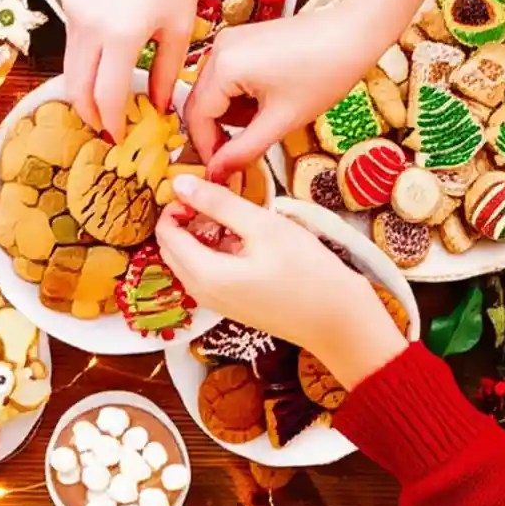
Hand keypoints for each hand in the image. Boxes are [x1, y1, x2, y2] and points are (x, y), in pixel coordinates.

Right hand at [62, 0, 198, 140]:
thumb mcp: (179, 28)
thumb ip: (166, 73)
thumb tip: (156, 106)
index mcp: (122, 36)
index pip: (106, 96)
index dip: (111, 122)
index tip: (120, 136)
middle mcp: (90, 27)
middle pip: (77, 88)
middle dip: (90, 114)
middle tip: (107, 127)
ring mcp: (75, 14)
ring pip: (69, 69)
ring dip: (84, 91)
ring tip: (105, 102)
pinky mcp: (70, 2)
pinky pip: (72, 45)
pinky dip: (84, 64)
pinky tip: (105, 66)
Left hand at [156, 175, 406, 388]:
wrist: (340, 322)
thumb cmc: (308, 272)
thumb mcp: (263, 227)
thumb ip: (218, 203)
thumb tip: (179, 183)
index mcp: (203, 275)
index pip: (165, 233)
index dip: (177, 204)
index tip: (205, 187)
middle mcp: (201, 293)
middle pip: (172, 247)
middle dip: (185, 218)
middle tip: (220, 198)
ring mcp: (216, 302)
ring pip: (190, 259)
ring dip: (202, 234)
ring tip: (239, 216)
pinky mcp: (232, 303)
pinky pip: (208, 271)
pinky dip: (217, 250)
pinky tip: (248, 239)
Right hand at [185, 6, 386, 180]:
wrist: (352, 34)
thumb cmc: (324, 72)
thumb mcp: (281, 121)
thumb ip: (243, 150)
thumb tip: (217, 173)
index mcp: (225, 66)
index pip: (197, 118)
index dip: (206, 148)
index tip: (221, 169)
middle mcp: (219, 49)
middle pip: (200, 103)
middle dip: (216, 132)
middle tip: (237, 156)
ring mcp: (229, 41)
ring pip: (213, 92)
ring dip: (230, 115)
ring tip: (263, 124)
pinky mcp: (242, 40)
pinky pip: (226, 76)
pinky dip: (239, 97)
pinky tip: (266, 103)